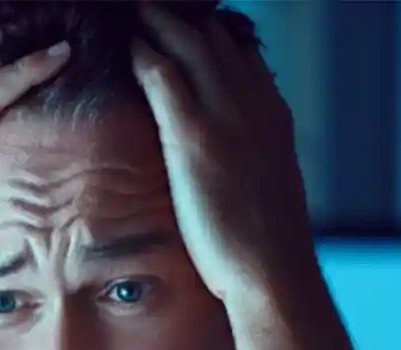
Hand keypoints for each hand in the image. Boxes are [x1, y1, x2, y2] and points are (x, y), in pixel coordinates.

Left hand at [130, 5, 312, 304]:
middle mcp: (254, 103)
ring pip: (189, 41)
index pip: (241, 51)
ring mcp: (227, 115)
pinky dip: (145, 50)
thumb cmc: (265, 246)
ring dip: (157, 20)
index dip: (211, 33)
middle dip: (180, 16)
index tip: (186, 24)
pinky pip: (164, 74)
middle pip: (214, 35)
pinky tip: (127, 45)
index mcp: (273, 113)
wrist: (273, 272)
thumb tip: (232, 163)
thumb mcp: (267, 188)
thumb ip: (250, 159)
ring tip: (132, 9)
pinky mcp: (195, 135)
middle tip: (148, 6)